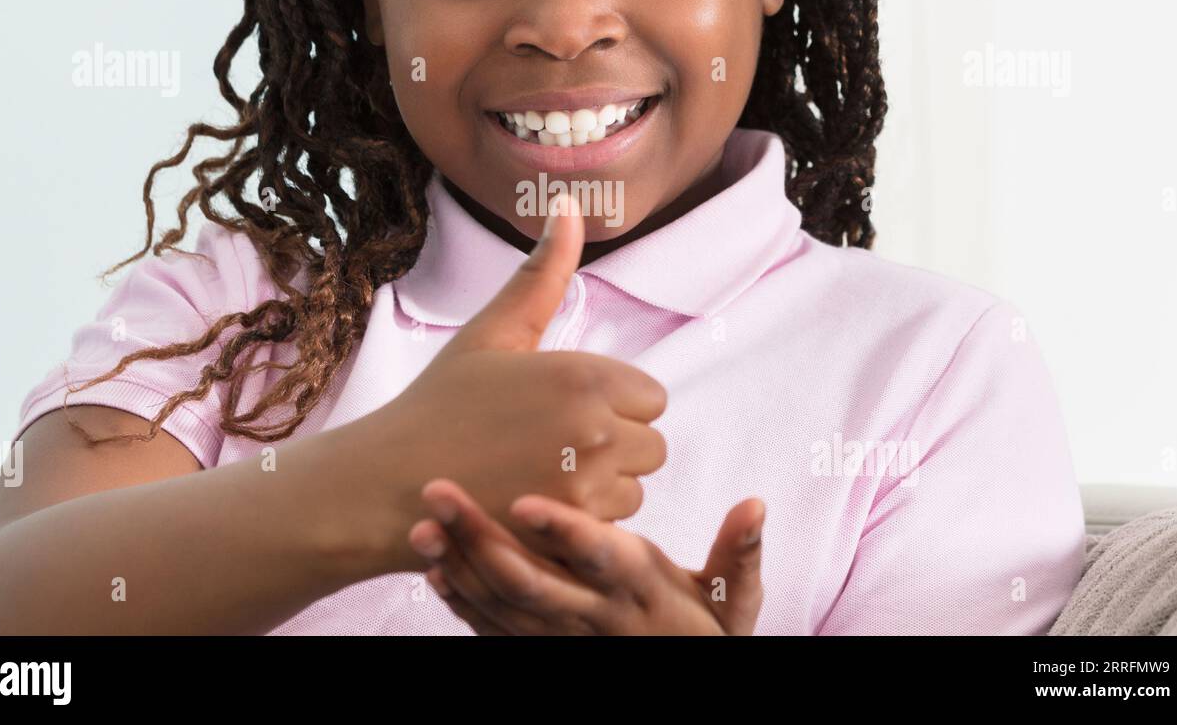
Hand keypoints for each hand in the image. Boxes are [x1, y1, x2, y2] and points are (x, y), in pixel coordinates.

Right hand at [364, 194, 667, 567]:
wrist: (387, 483)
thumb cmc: (441, 401)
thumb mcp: (493, 330)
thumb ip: (543, 272)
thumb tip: (567, 204)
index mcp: (585, 375)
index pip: (650, 396)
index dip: (613, 403)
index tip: (566, 409)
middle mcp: (596, 429)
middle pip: (650, 443)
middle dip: (614, 445)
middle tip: (551, 443)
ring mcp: (585, 487)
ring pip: (635, 487)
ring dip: (602, 485)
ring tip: (541, 473)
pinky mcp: (568, 532)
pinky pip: (611, 528)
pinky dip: (584, 522)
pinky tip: (537, 505)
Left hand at [408, 478, 765, 634]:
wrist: (678, 687)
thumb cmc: (703, 635)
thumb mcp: (733, 604)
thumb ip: (740, 556)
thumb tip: (756, 503)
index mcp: (639, 590)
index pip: (599, 556)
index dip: (563, 530)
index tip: (524, 500)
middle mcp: (593, 616)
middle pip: (529, 579)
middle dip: (479, 536)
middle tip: (436, 490)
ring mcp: (560, 638)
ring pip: (500, 605)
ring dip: (458, 563)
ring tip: (421, 523)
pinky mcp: (538, 650)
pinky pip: (491, 631)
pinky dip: (459, 603)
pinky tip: (430, 569)